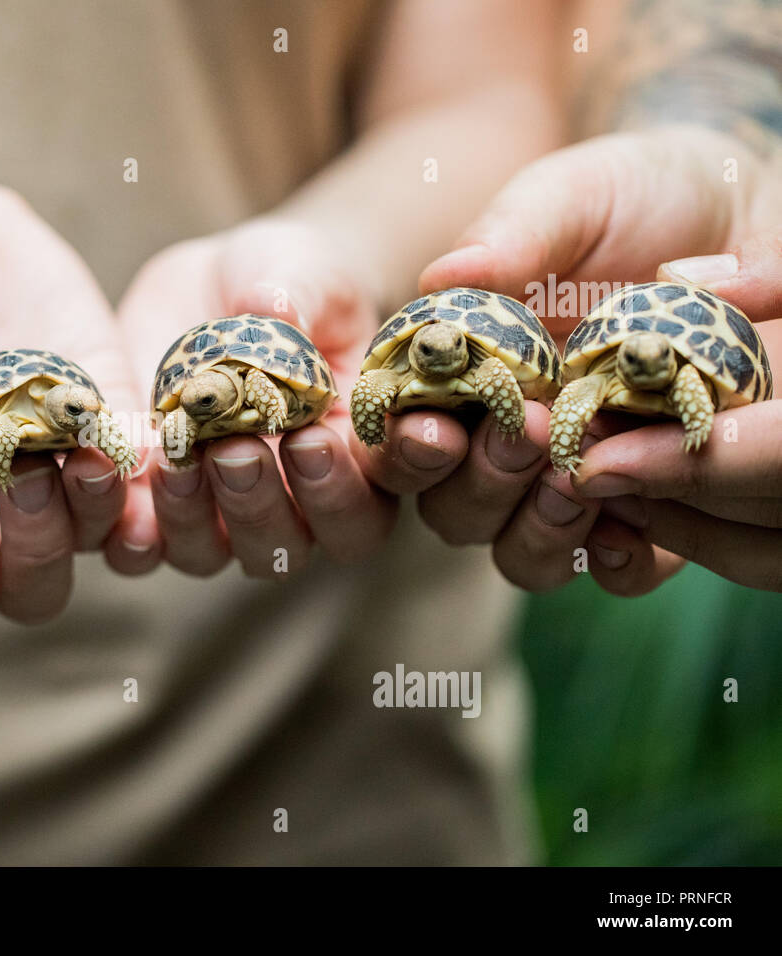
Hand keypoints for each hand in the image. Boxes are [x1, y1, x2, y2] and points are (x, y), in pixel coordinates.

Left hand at [118, 220, 397, 577]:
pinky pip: (145, 549)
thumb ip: (299, 295)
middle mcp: (302, 502)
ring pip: (226, 552)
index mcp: (362, 449)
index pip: (391, 481)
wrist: (207, 291)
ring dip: (205, 515)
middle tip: (247, 448)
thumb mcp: (297, 269)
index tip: (354, 432)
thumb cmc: (281, 280)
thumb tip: (274, 315)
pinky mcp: (157, 512)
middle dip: (278, 500)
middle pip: (306, 538)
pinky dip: (132, 527)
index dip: (396, 465)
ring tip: (184, 457)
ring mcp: (226, 517)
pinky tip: (115, 483)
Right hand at [412, 126, 781, 593]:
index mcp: (464, 378)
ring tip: (574, 479)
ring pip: (521, 553)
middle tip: (524, 434)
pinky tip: (627, 530)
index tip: (432, 425)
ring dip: (535, 529)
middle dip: (476, 484)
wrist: (747, 209)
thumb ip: (514, 234)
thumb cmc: (642, 197)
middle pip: (452, 509)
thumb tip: (442, 276)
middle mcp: (505, 443)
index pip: (402, 436)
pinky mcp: (656, 508)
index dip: (401, 445)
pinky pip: (620, 569)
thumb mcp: (576, 198)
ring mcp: (578, 482)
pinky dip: (615, 561)